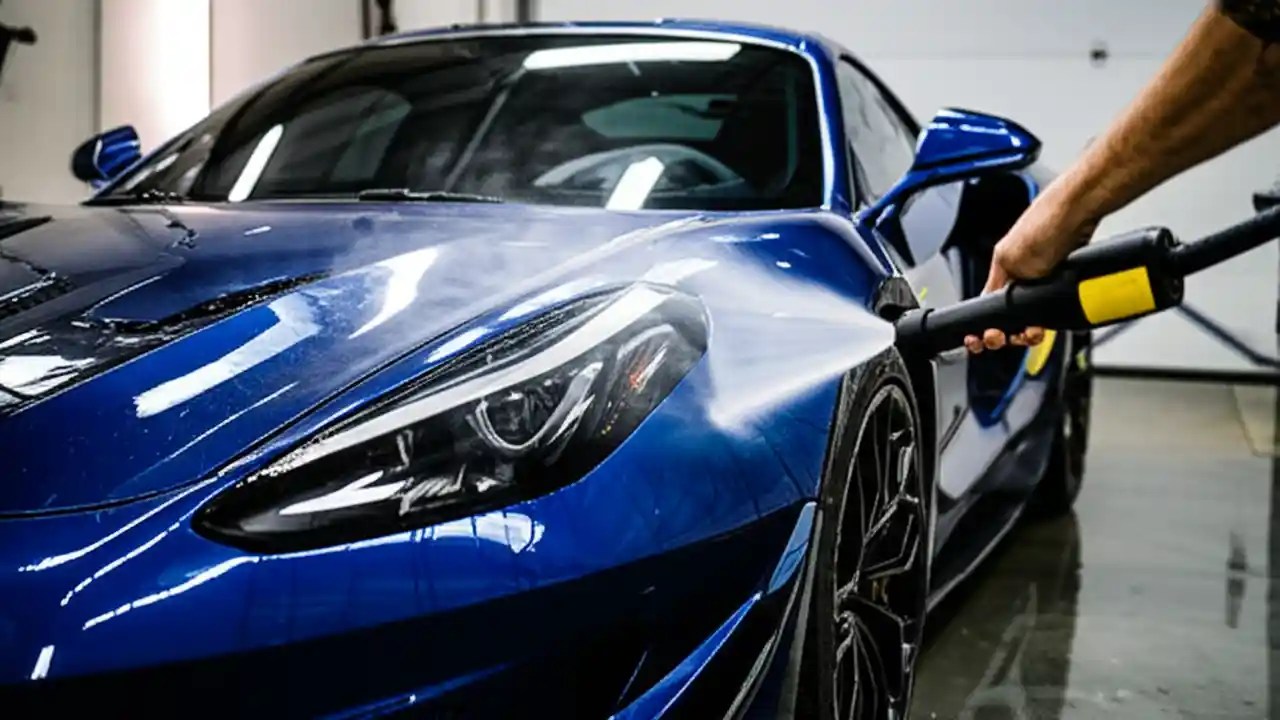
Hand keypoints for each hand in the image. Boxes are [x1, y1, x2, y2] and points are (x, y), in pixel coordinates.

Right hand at [964, 185, 1097, 353]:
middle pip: (1010, 316)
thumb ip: (1001, 288)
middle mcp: (1020, 274)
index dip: (985, 324)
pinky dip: (1052, 315)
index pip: (987, 306)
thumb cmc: (1046, 222)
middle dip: (1009, 331)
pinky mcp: (1064, 276)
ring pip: (1032, 314)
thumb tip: (997, 314)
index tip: (984, 339)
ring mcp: (1043, 276)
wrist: (1081, 210)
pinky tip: (1052, 320)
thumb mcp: (1013, 261)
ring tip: (1033, 332)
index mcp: (1001, 270)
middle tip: (1013, 337)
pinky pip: (1053, 305)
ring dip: (1031, 327)